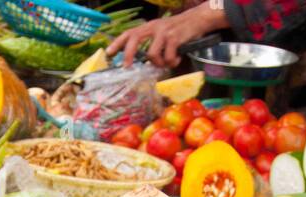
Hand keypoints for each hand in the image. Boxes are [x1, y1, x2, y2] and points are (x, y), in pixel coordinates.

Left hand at [107, 3, 225, 67]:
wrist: (197, 20)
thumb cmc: (178, 31)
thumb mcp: (161, 35)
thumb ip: (151, 45)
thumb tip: (145, 64)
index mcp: (148, 27)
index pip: (129, 33)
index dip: (117, 43)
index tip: (108, 54)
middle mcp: (153, 27)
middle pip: (134, 39)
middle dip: (128, 54)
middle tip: (127, 67)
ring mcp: (163, 32)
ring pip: (152, 54)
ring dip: (159, 64)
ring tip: (168, 63)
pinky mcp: (174, 37)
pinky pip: (167, 57)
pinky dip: (172, 62)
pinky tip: (177, 59)